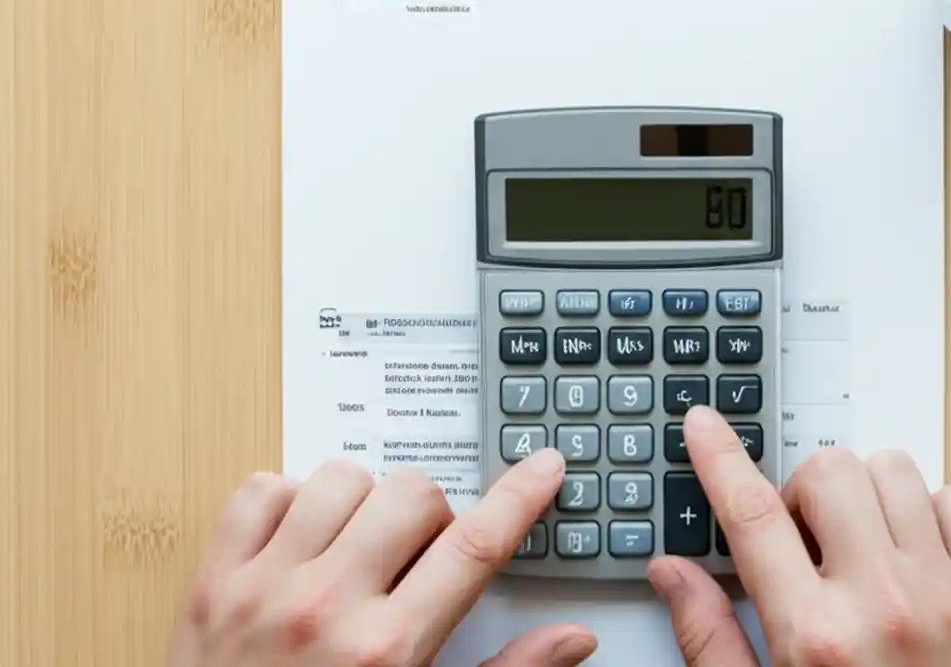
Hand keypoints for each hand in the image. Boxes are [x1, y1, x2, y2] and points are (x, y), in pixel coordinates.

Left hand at [168, 449, 596, 665]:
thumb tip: (571, 640)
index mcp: (388, 651)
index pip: (475, 546)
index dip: (519, 496)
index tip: (542, 467)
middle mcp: (327, 608)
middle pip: (413, 496)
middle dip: (431, 515)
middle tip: (419, 553)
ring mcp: (264, 587)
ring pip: (340, 478)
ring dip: (362, 500)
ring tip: (359, 545)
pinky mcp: (214, 578)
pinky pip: (262, 489)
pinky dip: (287, 500)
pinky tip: (303, 538)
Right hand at [647, 407, 950, 665]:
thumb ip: (712, 637)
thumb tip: (672, 573)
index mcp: (815, 638)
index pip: (753, 516)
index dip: (720, 459)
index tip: (705, 426)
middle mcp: (883, 605)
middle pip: (829, 471)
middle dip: (804, 491)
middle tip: (802, 537)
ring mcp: (947, 596)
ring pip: (896, 471)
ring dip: (866, 493)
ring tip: (857, 544)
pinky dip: (933, 511)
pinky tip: (912, 551)